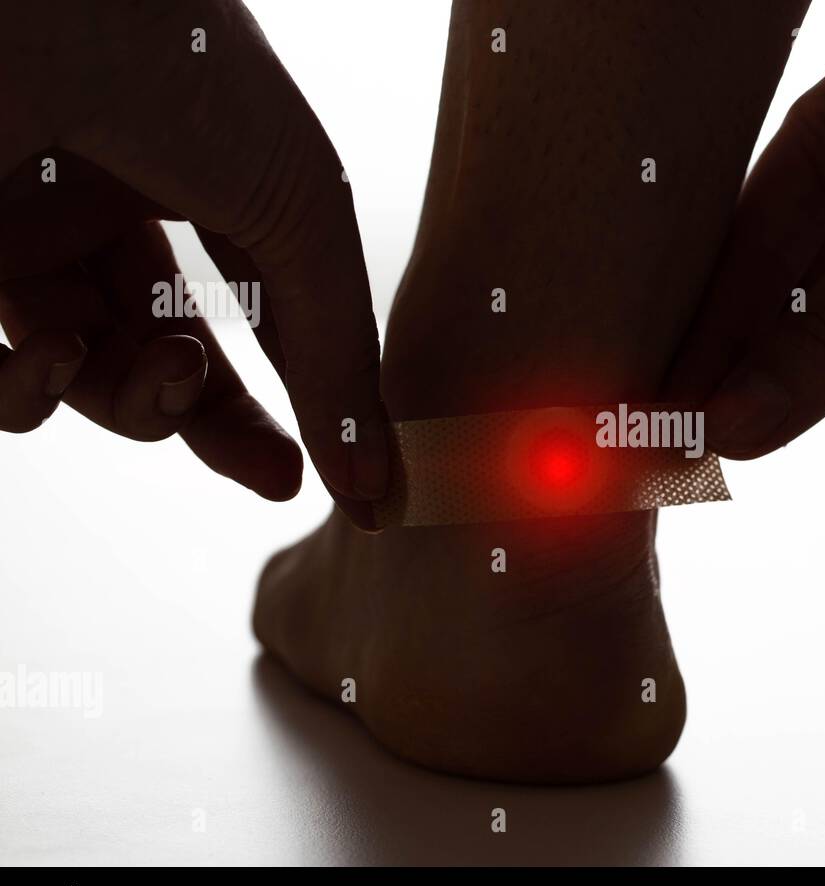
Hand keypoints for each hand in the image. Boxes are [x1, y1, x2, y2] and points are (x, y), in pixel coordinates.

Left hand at [0, 0, 386, 526]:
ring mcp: (27, 238)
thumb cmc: (196, 78)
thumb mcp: (300, 221)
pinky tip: (56, 354)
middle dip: (219, 428)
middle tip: (276, 477)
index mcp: (203, 183)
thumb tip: (371, 481)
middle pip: (168, 364)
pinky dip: (26, 394)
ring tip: (165, 365)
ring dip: (137, 406)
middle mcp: (111, 211)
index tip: (343, 480)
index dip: (300, 398)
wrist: (59, 10)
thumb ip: (335, 354)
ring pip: (86, 382)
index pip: (256, 317)